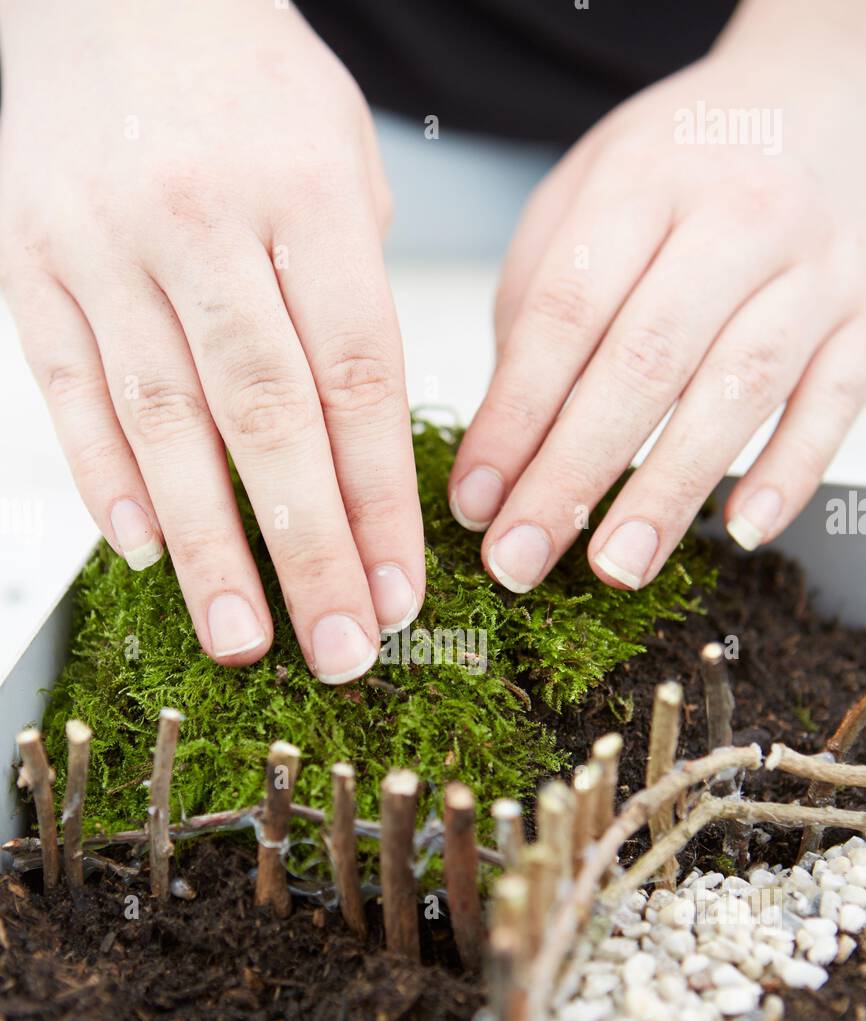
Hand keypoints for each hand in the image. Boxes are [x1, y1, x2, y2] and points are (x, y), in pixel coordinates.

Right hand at [0, 0, 423, 679]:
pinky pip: (70, 389)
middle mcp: (202, 222)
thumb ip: (353, 299)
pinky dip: (107, 478)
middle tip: (338, 651)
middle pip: (266, 419)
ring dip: (207, 547)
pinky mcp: (30, 263)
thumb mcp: (343, 164)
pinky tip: (143, 554)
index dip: (381, 502)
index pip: (356, 382)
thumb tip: (359, 443)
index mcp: (305, 195)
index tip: (401, 594)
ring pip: (162, 424)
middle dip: (308, 550)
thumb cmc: (249, 86)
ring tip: (242, 639)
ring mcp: (103, 244)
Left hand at [449, 0, 865, 593]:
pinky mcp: (865, 316)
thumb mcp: (586, 197)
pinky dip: (789, 473)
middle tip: (521, 559)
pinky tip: (741, 531)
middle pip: (646, 361)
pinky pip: (834, 403)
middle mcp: (736, 218)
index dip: (514, 416)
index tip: (474, 499)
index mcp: (645, 182)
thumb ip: (541, 305)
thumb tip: (503, 444)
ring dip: (672, 490)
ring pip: (740, 388)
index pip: (567, 313)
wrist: (811, 100)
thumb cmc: (678, 167)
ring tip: (616, 565)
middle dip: (574, 473)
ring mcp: (813, 268)